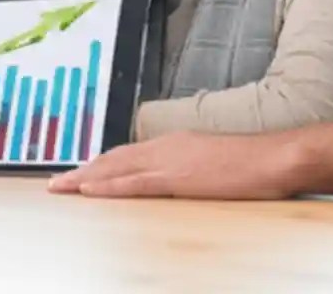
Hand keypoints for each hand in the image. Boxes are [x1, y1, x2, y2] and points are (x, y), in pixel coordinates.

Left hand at [46, 130, 304, 199]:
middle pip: (114, 159)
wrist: (275, 159)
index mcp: (175, 144)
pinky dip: (108, 185)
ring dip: (84, 177)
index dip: (101, 165)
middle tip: (57, 183)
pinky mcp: (178, 177)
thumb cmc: (253, 166)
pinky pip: (134, 183)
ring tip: (60, 187)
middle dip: (83, 170)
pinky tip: (89, 189)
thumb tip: (179, 184)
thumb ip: (192, 171)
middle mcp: (166, 147)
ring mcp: (170, 161)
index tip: (80, 174)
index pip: (128, 155)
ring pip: (115, 168)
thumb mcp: (215, 165)